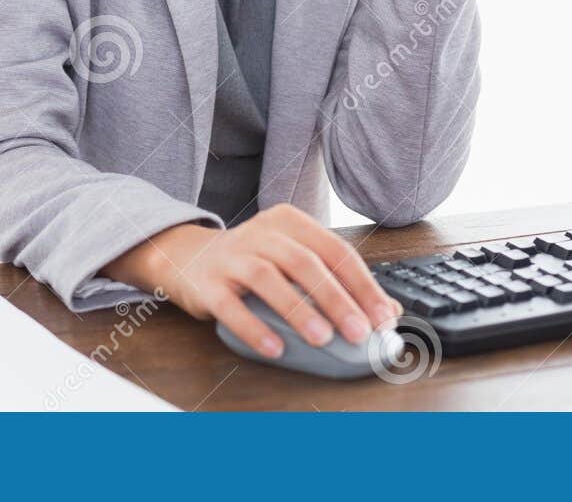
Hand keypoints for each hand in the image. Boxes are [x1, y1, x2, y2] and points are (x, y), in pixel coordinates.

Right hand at [103, 204, 400, 358]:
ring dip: (299, 310)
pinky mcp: (206, 283)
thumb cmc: (250, 261)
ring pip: (269, 279)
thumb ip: (335, 280)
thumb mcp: (292, 258)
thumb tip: (386, 312)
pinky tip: (274, 348)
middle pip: (305, 263)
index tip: (382, 317)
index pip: (335, 250)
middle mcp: (261, 233)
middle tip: (358, 332)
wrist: (185, 255)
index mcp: (290, 223)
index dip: (362, 284)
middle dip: (337, 299)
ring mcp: (231, 256)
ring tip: (322, 338)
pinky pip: (230, 306)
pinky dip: (254, 327)